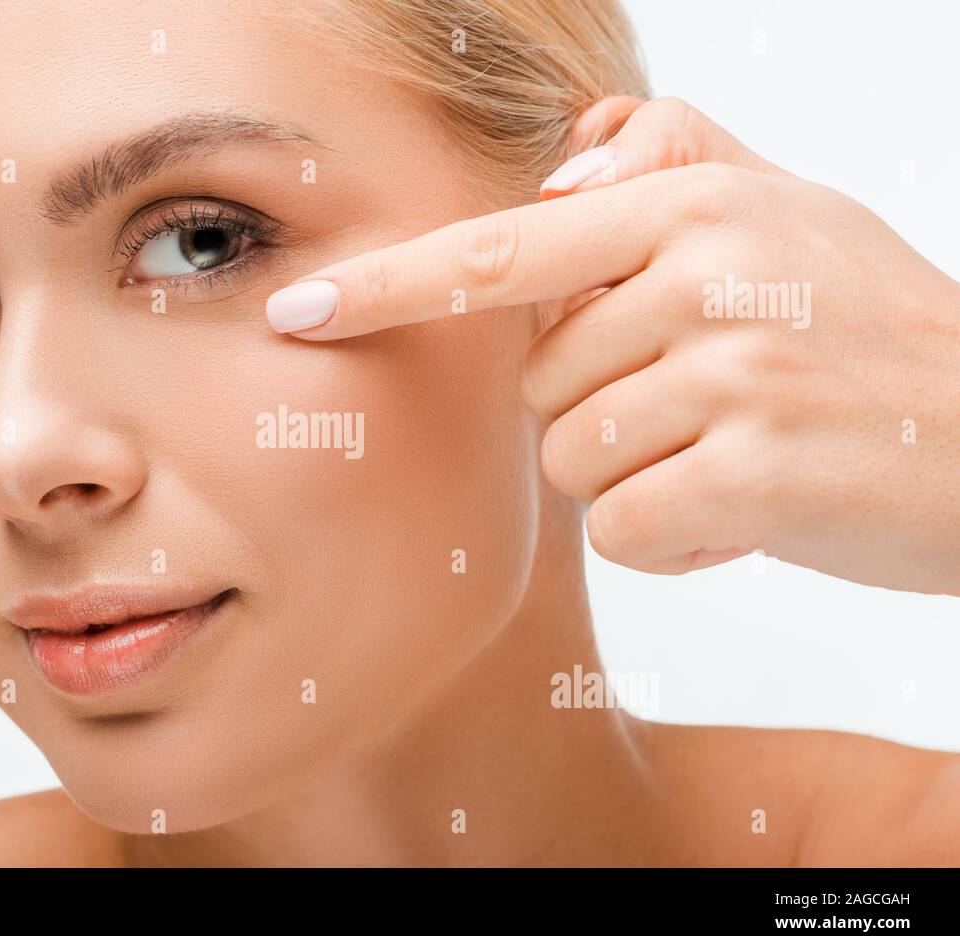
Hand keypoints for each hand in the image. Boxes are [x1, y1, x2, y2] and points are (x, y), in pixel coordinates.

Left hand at [264, 98, 959, 594]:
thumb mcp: (787, 215)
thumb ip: (676, 167)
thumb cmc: (872, 333)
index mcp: (694, 204)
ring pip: (575, 462)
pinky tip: (747, 514)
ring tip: (733, 454)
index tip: (301, 310)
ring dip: (641, 480)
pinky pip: (628, 529)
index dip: (393, 285)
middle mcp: (706, 274)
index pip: (504, 247)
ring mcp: (734, 371)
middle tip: (709, 406)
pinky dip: (676, 541)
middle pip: (538, 385)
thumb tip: (567, 156)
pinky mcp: (756, 471)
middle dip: (601, 412)